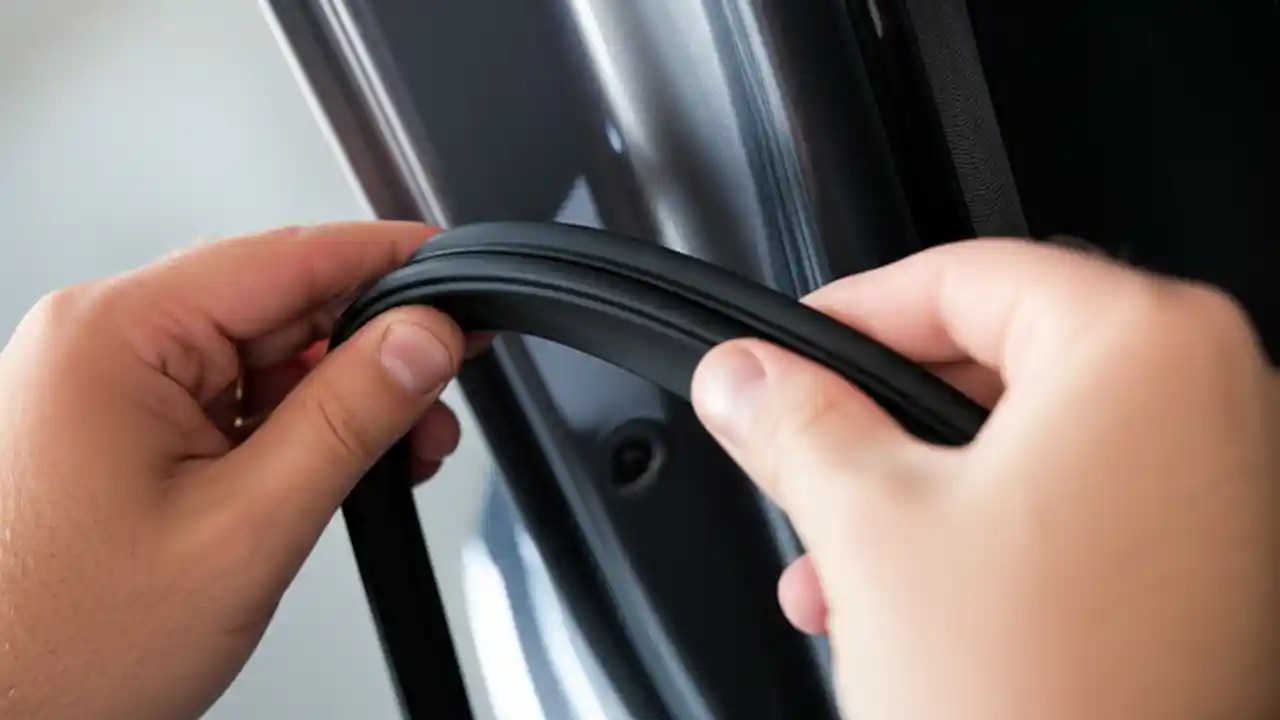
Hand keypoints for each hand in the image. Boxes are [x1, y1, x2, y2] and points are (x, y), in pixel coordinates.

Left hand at [0, 223, 466, 718]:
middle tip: (440, 394)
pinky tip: (342, 463)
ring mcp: (110, 386)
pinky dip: (297, 427)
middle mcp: (104, 344)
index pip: (287, 257)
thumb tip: (424, 337)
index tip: (456, 275)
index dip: (388, 262)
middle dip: (373, 350)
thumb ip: (349, 417)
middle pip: (280, 305)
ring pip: (264, 356)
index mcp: (115, 335)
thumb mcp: (245, 527)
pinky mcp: (122, 428)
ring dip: (342, 398)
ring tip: (399, 450)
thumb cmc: (65, 644)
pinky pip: (233, 399)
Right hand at [692, 240, 1279, 718]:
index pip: (964, 276)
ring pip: (1031, 443)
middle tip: (804, 457)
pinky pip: (1080, 506)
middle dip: (878, 425)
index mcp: (1147, 351)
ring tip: (838, 563)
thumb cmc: (1039, 703)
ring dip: (917, 494)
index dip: (850, 312)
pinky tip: (908, 599)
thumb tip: (744, 376)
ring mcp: (1233, 491)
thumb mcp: (871, 528)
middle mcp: (1222, 402)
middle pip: (997, 359)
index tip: (784, 353)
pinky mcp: (1222, 568)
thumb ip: (795, 422)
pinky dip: (986, 534)